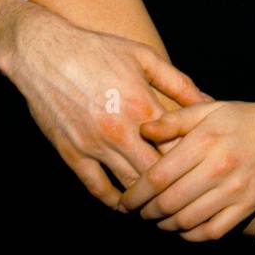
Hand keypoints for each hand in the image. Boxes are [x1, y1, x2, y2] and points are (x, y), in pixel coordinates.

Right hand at [0, 0, 208, 208]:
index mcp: (142, 105)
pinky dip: (114, 200)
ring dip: (148, 198)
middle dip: (174, 184)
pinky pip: (97, 188)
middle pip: (158, 172)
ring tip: (162, 203)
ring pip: (130, 186)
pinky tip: (126, 203)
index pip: (179, 147)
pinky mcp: (71, 154)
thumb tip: (211, 103)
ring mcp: (94, 145)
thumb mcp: (144, 57)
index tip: (202, 165)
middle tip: (188, 192)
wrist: (43, 53)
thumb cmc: (98, 50)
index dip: (194, 160)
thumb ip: (180, 83)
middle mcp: (120, 130)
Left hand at [121, 98, 254, 240]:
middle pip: (169, 202)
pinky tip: (183, 229)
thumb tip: (142, 131)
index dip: (135, 194)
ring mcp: (235, 189)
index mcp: (205, 141)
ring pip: (188, 220)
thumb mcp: (208, 110)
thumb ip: (174, 121)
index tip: (124, 201)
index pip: (158, 177)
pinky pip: (213, 231)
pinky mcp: (248, 205)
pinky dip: (192, 235)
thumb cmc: (242, 119)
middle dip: (146, 213)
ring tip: (158, 220)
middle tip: (139, 212)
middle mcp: (219, 167)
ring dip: (166, 225)